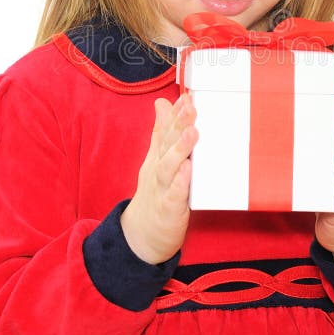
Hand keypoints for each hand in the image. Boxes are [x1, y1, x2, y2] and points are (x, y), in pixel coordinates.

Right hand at [120, 94, 196, 264]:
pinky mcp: (168, 209)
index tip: (186, 97)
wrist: (141, 237)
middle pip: (166, 145)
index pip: (165, 132)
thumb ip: (161, 133)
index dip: (175, 114)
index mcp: (157, 157)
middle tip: (190, 107)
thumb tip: (162, 103)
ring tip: (192, 132)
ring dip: (180, 149)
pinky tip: (188, 170)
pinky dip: (180, 182)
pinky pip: (174, 195)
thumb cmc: (156, 194)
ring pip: (168, 167)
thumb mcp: (156, 161)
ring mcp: (161, 189)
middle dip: (178, 124)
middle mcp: (158, 170)